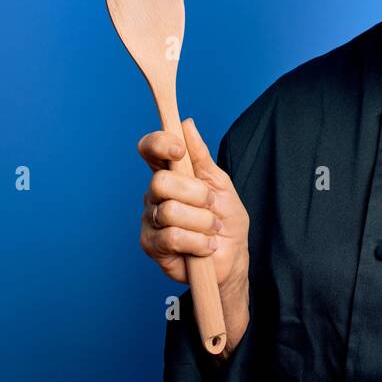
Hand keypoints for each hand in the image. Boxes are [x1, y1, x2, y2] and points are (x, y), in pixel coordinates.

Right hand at [137, 118, 249, 295]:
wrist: (232, 257)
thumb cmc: (226, 219)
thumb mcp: (220, 184)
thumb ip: (202, 157)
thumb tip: (187, 124)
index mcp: (170, 174)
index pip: (150, 149)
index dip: (159, 144)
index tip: (178, 150)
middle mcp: (154, 195)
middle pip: (161, 182)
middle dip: (196, 194)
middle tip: (211, 205)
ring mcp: (150, 220)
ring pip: (170, 211)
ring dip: (202, 222)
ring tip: (212, 230)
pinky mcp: (152, 245)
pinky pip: (172, 237)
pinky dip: (199, 242)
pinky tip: (206, 246)